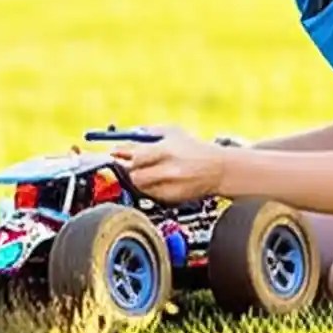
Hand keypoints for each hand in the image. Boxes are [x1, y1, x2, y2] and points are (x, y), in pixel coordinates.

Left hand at [110, 125, 226, 203]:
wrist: (218, 169)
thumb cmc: (194, 149)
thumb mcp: (172, 132)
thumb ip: (147, 134)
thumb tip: (123, 139)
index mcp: (166, 151)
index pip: (134, 156)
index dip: (121, 155)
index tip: (114, 153)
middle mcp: (168, 170)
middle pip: (134, 175)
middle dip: (130, 169)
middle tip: (130, 164)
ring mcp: (170, 187)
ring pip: (141, 187)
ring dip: (140, 179)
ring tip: (150, 171)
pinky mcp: (172, 199)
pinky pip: (151, 195)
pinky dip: (151, 188)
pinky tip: (161, 180)